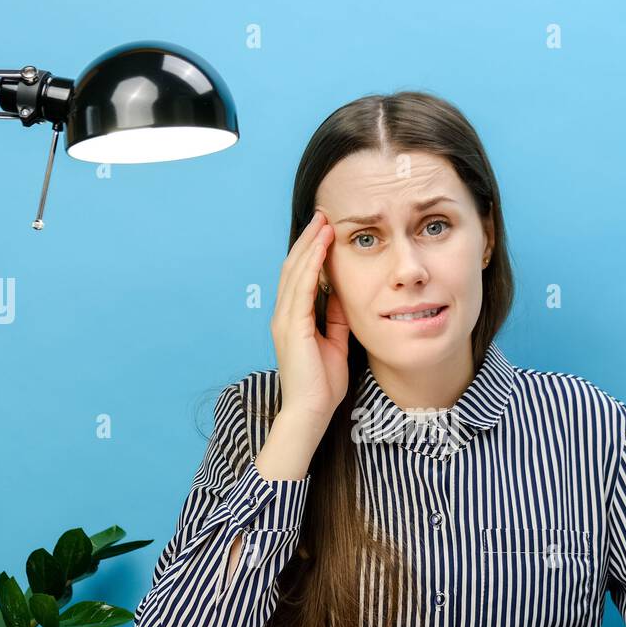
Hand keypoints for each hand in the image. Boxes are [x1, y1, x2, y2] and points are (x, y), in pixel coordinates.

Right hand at [270, 209, 349, 425]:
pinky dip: (311, 265)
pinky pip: (301, 288)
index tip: (325, 231)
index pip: (299, 277)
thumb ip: (335, 317)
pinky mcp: (292, 327)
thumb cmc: (322, 384)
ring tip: (324, 223)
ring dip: (310, 245)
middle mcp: (283, 315)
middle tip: (323, 215)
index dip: (310, 252)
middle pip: (293, 267)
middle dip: (308, 240)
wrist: (311, 411)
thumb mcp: (335, 341)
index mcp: (292, 319)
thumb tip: (342, 292)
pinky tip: (322, 248)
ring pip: (294, 272)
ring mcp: (285, 320)